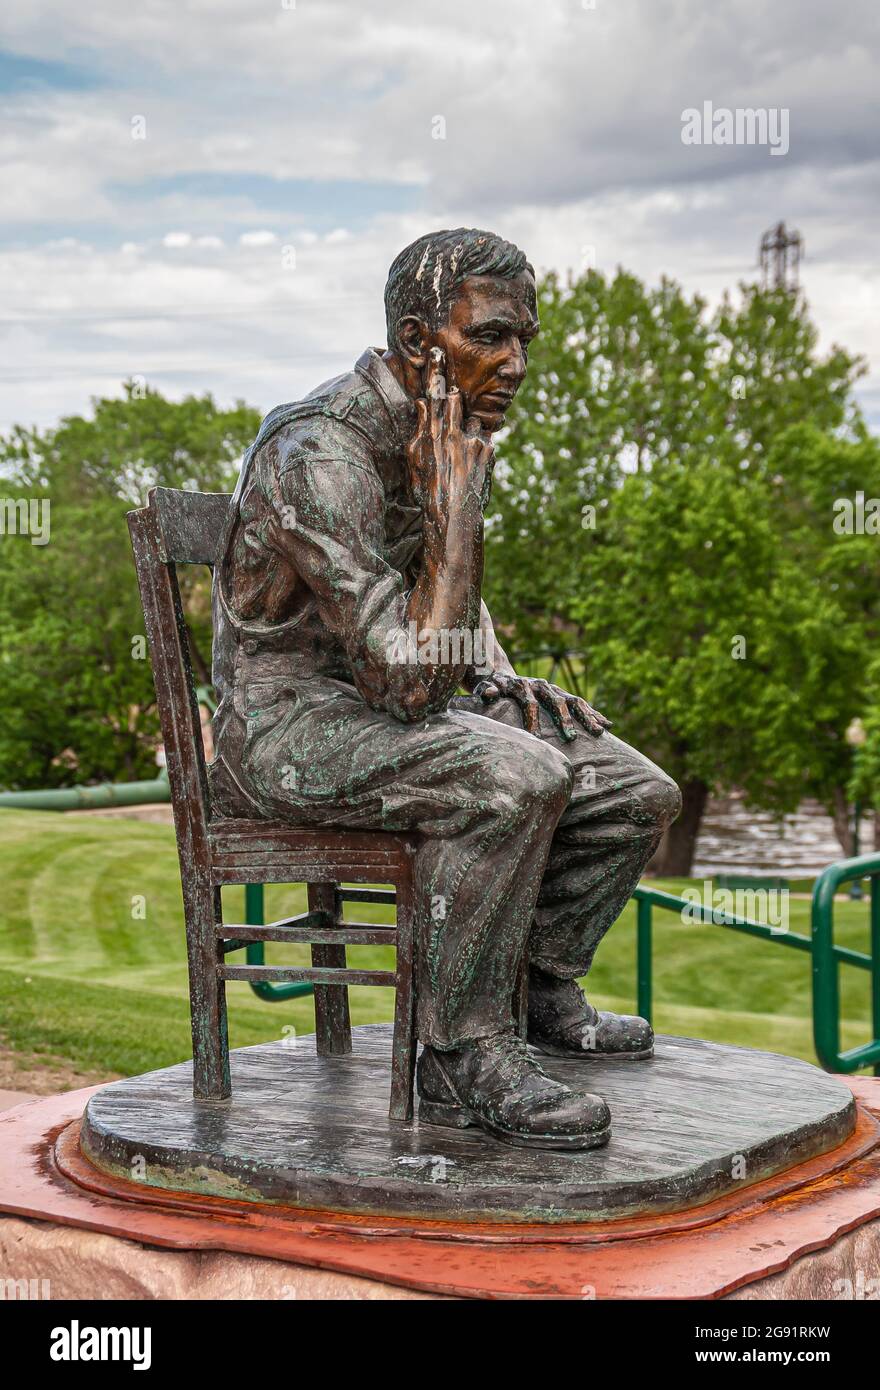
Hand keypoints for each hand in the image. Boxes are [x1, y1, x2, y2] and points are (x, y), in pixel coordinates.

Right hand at [406, 348, 493, 536]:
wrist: (453, 518)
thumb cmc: (428, 491)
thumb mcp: (415, 460)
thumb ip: (420, 430)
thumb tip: (422, 405)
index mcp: (434, 433)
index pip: (434, 394)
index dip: (435, 372)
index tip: (436, 352)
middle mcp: (455, 433)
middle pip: (458, 400)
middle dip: (454, 399)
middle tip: (451, 403)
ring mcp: (475, 442)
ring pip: (473, 422)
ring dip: (468, 431)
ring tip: (460, 456)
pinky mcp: (489, 453)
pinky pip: (483, 442)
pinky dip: (478, 450)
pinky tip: (469, 468)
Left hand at [472, 672, 610, 740]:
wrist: (502, 675)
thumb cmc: (491, 687)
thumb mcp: (485, 686)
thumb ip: (487, 690)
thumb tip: (488, 693)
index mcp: (523, 685)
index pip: (530, 703)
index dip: (533, 720)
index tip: (538, 738)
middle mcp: (542, 686)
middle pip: (557, 701)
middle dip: (565, 720)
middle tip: (572, 738)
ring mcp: (554, 690)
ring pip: (574, 701)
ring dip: (587, 716)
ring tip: (599, 732)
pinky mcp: (562, 695)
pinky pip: (581, 704)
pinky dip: (594, 713)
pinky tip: (607, 725)